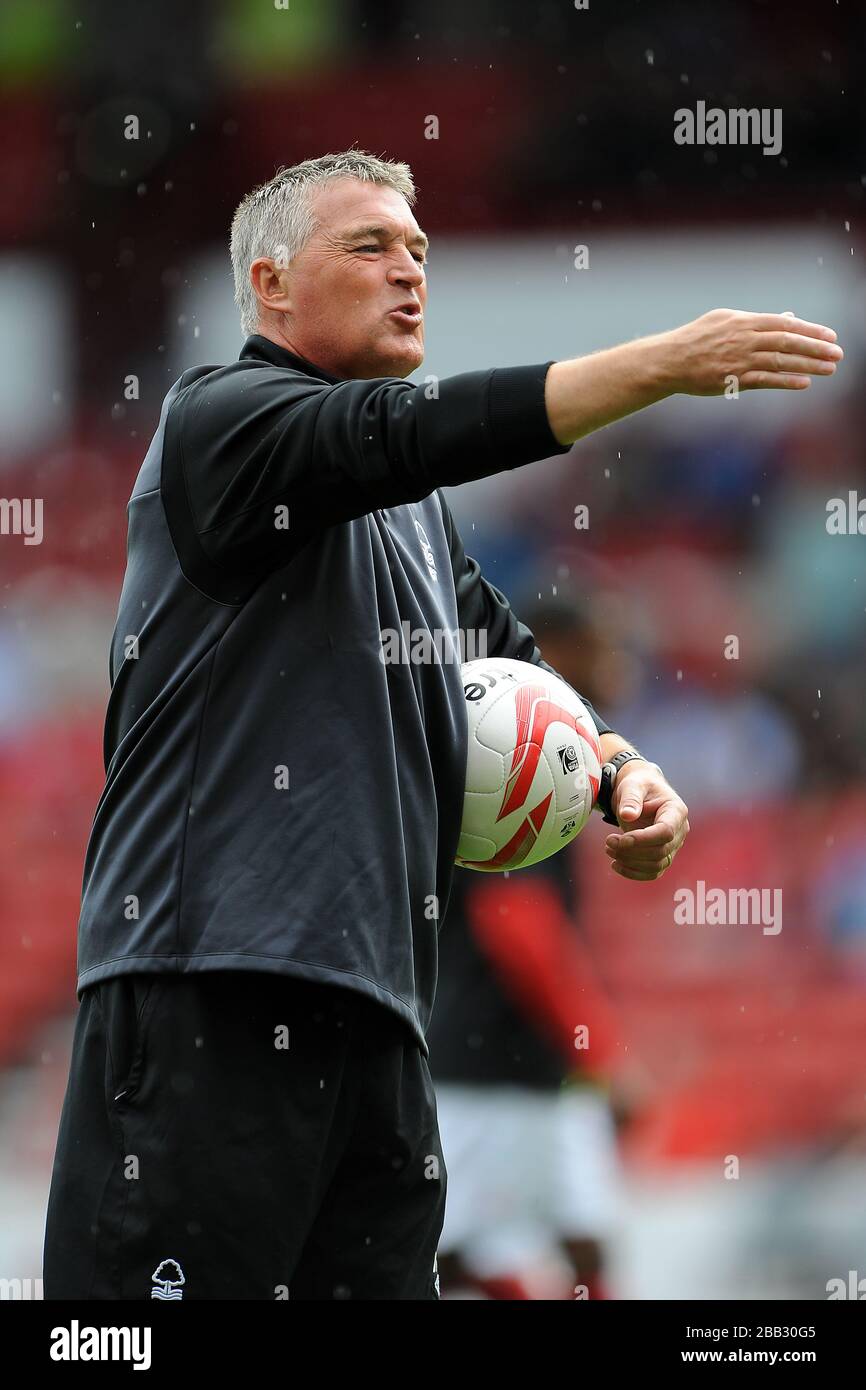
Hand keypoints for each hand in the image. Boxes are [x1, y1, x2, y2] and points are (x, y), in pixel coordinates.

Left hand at [604, 762, 688, 880]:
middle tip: (608, 842)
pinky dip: (633, 872)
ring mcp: (673, 845)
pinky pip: (653, 872)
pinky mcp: (662, 855)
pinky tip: (615, 864)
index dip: (643, 839)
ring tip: (609, 849)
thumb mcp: (632, 785)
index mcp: (676, 811)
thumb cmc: (638, 786)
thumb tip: (628, 815)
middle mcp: (679, 830)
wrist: (639, 792)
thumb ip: (631, 798)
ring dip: (630, 862)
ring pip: (657, 865)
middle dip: (632, 851)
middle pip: (661, 851)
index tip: (621, 839)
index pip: (666, 832)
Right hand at [660, 308, 841, 394]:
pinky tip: (803, 383)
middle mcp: (743, 339)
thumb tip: (789, 318)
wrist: (670, 360)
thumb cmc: (698, 338)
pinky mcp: (731, 380)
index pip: (784, 324)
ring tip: (829, 369)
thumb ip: (759, 321)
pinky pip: (764, 381)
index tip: (830, 336)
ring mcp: (738, 360)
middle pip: (787, 342)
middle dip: (815, 347)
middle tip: (838, 353)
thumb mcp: (726, 320)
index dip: (810, 330)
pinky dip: (785, 381)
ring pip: (779, 362)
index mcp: (744, 321)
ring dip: (807, 365)